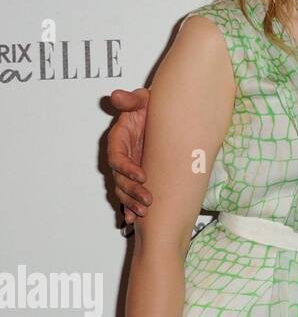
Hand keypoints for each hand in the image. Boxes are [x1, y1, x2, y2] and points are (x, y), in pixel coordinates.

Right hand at [108, 87, 151, 222]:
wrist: (162, 116)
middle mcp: (121, 157)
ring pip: (123, 190)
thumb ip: (131, 100)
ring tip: (144, 212)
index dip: (127, 168)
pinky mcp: (135, 177)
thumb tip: (117, 96)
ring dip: (131, 203)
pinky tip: (133, 220)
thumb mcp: (142, 100)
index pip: (118, 157)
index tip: (142, 175)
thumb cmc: (150, 107)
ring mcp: (128, 169)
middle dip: (132, 192)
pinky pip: (128, 195)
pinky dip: (129, 207)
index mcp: (119, 140)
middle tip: (148, 201)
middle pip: (119, 179)